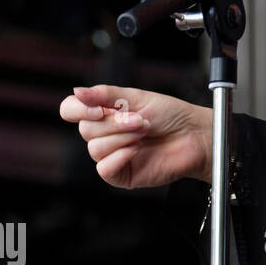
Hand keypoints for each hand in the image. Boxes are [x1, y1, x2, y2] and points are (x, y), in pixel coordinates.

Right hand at [59, 84, 212, 187]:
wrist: (194, 136)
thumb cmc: (171, 116)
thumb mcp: (138, 98)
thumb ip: (106, 94)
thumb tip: (77, 91)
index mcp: (105, 112)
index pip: (71, 109)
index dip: (78, 109)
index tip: (98, 109)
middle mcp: (105, 134)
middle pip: (86, 129)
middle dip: (116, 123)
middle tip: (141, 121)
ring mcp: (112, 154)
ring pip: (95, 148)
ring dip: (123, 138)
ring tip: (145, 134)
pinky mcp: (120, 173)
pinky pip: (104, 169)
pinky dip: (120, 157)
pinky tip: (138, 150)